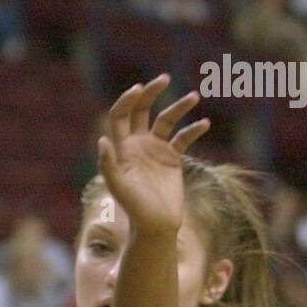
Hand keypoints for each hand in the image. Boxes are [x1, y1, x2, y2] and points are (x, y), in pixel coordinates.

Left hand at [97, 75, 209, 236]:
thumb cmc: (134, 209)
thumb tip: (102, 139)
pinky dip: (194, 129)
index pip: (121, 116)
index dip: (128, 100)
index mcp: (122, 148)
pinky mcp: (172, 159)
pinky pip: (184, 138)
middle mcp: (137, 145)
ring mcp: (156, 150)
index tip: (140, 89)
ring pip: (166, 120)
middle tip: (164, 79)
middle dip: (151, 92)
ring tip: (194, 96)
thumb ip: (108, 164)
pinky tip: (204, 124)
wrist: (156, 226)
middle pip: (142, 110)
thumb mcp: (119, 187)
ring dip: (179, 107)